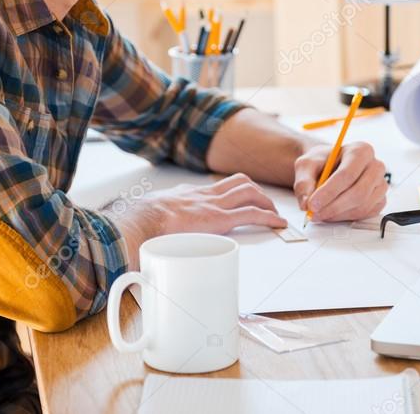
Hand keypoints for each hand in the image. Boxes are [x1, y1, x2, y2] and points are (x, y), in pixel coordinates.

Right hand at [144, 172, 287, 234]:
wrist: (141, 220)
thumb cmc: (141, 223)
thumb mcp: (151, 216)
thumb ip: (158, 221)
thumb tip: (150, 237)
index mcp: (188, 195)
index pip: (216, 188)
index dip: (231, 192)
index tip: (237, 200)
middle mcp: (204, 195)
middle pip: (238, 182)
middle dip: (255, 191)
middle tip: (264, 204)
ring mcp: (213, 205)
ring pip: (248, 192)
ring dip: (265, 201)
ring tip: (274, 214)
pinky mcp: (219, 219)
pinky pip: (251, 214)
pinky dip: (268, 217)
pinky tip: (278, 224)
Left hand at [292, 142, 387, 221]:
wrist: (329, 166)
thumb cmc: (321, 162)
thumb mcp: (306, 165)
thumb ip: (304, 182)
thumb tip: (306, 203)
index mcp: (360, 150)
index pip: (347, 174)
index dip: (329, 192)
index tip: (312, 203)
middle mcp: (375, 166)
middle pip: (358, 192)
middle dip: (334, 206)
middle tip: (314, 213)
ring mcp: (380, 184)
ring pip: (362, 206)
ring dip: (338, 214)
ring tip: (320, 213)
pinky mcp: (380, 200)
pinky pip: (365, 214)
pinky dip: (346, 217)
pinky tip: (332, 213)